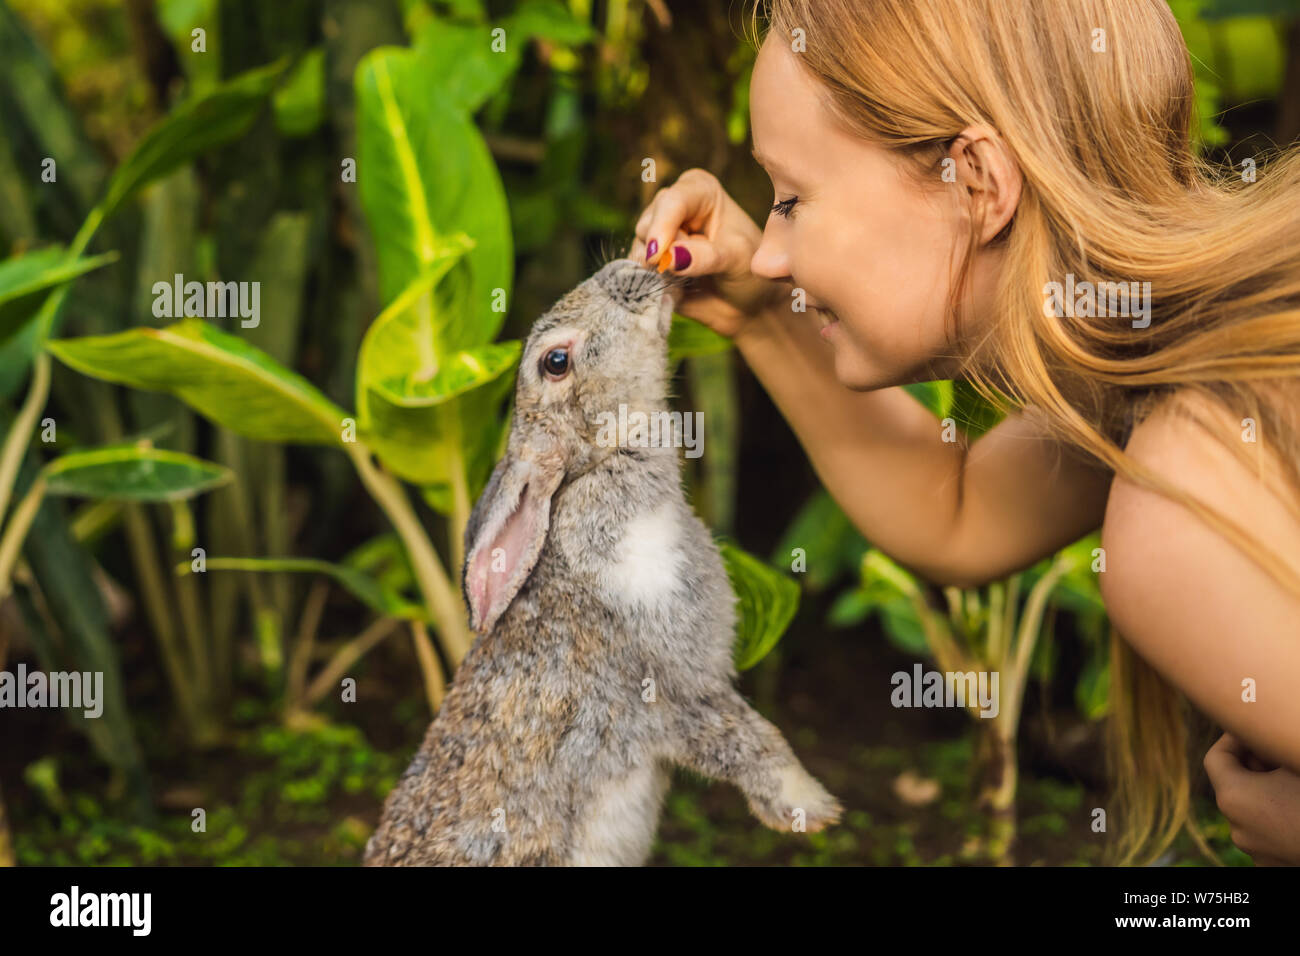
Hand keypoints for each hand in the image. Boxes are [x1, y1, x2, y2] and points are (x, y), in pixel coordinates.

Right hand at [628, 168, 786, 338]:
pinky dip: (653, 286)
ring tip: (690, 280)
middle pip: (647, 225)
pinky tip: (677, 290)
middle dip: (664, 253)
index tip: (658, 256)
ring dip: (659, 273)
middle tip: (691, 270)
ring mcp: (657, 235)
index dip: (662, 227)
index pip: (672, 201)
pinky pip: (636, 274)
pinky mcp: (648, 262)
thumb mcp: (736, 259)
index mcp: (698, 191)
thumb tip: (670, 258)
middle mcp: (672, 207)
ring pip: (639, 252)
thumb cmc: (748, 271)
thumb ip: (706, 257)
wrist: (744, 304)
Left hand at [1204, 732, 1299, 865]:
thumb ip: (1271, 745)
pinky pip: (1265, 831)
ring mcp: (1253, 848)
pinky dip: (1275, 816)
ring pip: (1250, 808)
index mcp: (1233, 796)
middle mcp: (1235, 825)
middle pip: (1233, 784)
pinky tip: (1295, 807)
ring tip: (1290, 781)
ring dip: (1266, 791)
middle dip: (1253, 765)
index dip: (1233, 739)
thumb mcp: (1292, 760)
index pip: (1215, 757)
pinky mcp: (1269, 863)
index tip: (1253, 732)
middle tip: (1277, 754)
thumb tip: (1264, 731)